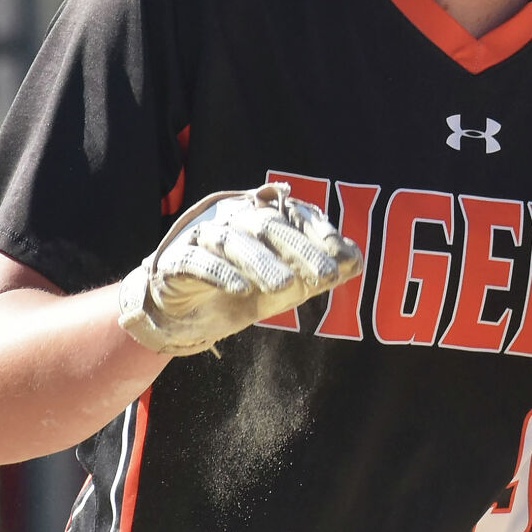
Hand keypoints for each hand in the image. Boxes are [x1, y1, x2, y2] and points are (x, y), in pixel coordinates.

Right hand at [117, 183, 362, 356]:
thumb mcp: (285, 286)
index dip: (318, 232)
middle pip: (267, 225)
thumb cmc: (239, 290)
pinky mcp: (175, 260)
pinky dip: (220, 273)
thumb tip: (356, 260)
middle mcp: (232, 220)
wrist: (182, 314)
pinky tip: (242, 289)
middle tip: (326, 274)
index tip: (343, 254)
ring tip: (286, 286)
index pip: (293, 216)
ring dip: (262, 262)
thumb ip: (318, 273)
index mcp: (260, 219)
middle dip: (299, 249)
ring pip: (232, 240)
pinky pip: (196, 261)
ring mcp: (201, 237)